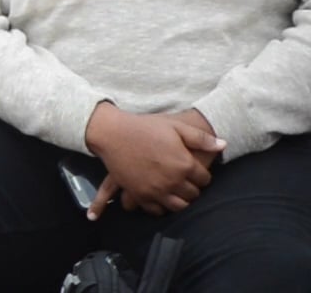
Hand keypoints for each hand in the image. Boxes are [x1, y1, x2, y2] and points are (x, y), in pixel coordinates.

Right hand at [84, 102, 223, 219]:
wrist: (112, 132)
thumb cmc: (144, 127)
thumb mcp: (175, 126)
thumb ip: (201, 138)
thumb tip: (223, 145)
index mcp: (184, 164)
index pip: (205, 179)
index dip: (202, 175)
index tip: (197, 171)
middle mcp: (173, 181)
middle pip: (193, 195)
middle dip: (193, 188)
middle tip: (187, 181)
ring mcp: (155, 190)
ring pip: (178, 206)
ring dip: (180, 201)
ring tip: (176, 192)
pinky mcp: (139, 194)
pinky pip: (156, 210)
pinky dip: (161, 208)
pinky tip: (161, 200)